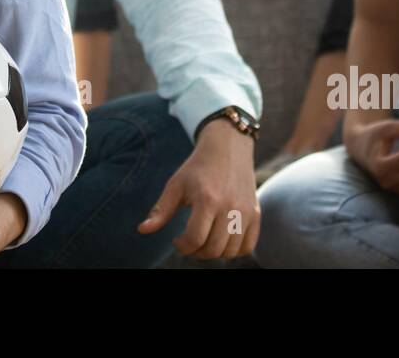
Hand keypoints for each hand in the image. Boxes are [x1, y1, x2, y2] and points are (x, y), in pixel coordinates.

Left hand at [137, 119, 259, 258]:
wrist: (228, 146)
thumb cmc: (198, 167)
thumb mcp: (176, 184)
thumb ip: (161, 210)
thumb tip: (142, 230)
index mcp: (207, 199)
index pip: (195, 239)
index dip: (182, 246)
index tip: (177, 239)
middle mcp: (230, 207)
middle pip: (213, 249)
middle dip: (197, 251)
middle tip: (190, 241)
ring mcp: (246, 211)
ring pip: (230, 251)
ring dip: (214, 252)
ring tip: (205, 239)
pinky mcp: (256, 213)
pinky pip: (248, 246)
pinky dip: (234, 250)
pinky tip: (221, 239)